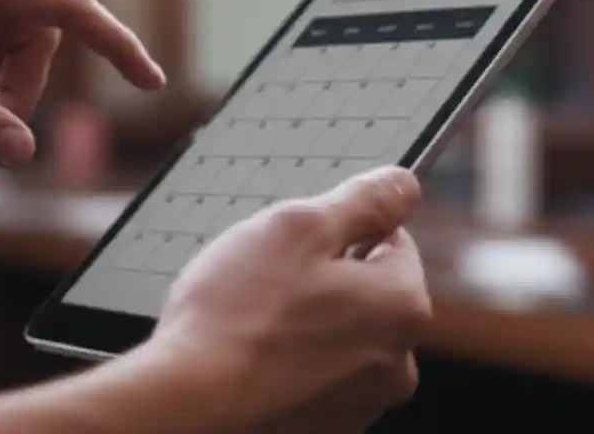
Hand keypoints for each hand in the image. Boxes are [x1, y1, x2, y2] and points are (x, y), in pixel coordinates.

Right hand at [151, 166, 431, 433]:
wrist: (190, 400)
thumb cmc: (236, 315)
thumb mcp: (298, 226)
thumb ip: (363, 200)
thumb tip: (404, 184)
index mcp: (404, 306)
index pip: (392, 240)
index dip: (341, 231)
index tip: (300, 243)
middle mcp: (398, 362)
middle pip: (368, 291)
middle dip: (325, 278)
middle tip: (271, 280)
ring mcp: (364, 401)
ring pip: (342, 333)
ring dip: (308, 320)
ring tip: (256, 320)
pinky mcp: (327, 424)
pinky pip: (319, 373)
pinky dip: (294, 360)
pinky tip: (255, 354)